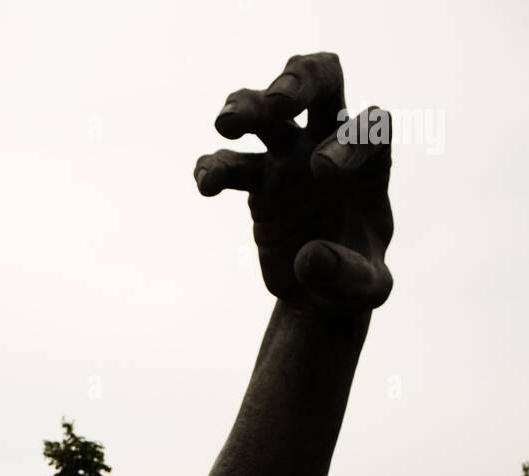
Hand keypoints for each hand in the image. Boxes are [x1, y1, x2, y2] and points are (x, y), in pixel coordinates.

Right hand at [194, 53, 393, 313]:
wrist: (318, 294)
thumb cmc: (354, 283)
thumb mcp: (364, 291)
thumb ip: (347, 276)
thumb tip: (309, 258)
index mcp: (369, 164)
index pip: (370, 127)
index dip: (348, 139)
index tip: (322, 173)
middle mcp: (328, 146)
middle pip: (322, 81)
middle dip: (299, 80)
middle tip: (279, 104)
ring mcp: (289, 159)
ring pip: (266, 111)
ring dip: (245, 107)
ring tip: (225, 126)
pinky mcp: (256, 182)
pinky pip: (228, 162)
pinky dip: (212, 166)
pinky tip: (206, 185)